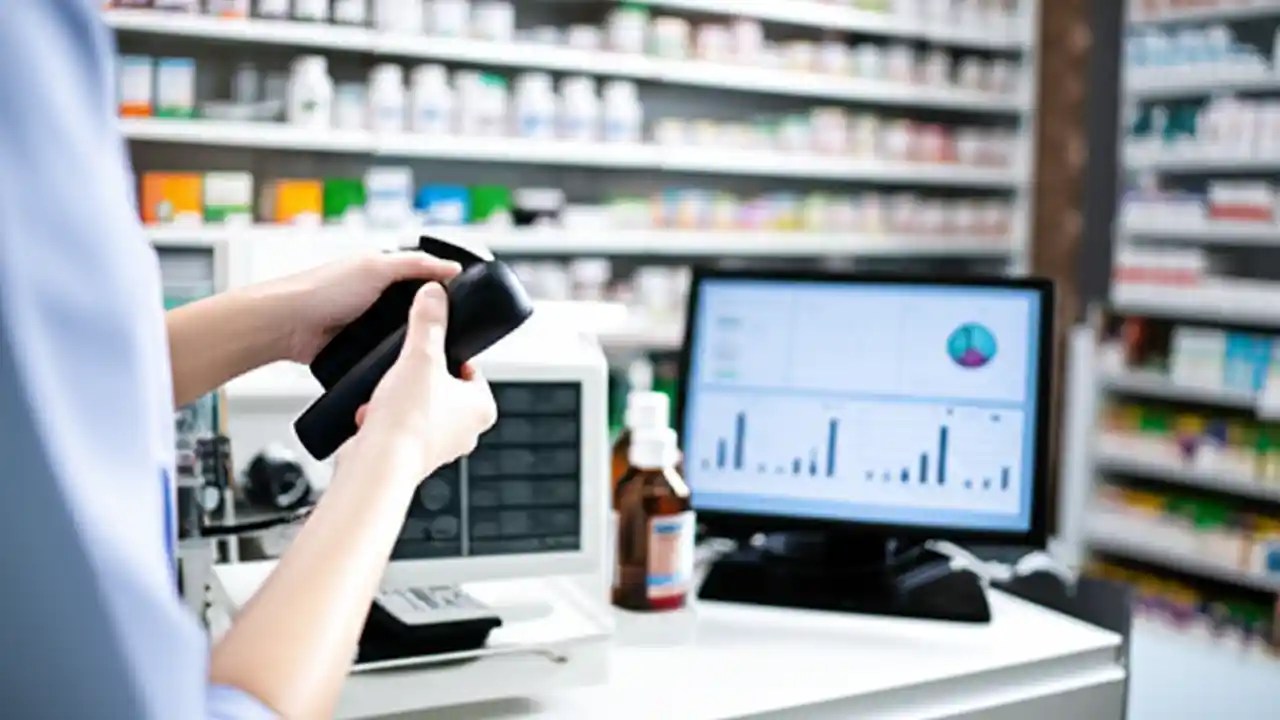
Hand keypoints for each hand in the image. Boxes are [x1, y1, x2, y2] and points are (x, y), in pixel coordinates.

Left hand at [272, 252, 462, 363]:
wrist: (287, 325)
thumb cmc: (320, 289)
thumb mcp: (375, 267)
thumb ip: (416, 264)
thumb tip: (452, 267)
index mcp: (380, 271)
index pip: (422, 276)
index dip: (442, 285)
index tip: (464, 297)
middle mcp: (374, 296)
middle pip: (415, 307)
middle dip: (427, 316)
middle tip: (447, 326)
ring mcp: (366, 323)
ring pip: (402, 332)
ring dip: (409, 338)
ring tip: (425, 344)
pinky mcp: (358, 347)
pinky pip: (385, 351)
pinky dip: (393, 354)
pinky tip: (402, 358)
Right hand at [345, 284, 497, 483]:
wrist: (377, 464)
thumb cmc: (408, 420)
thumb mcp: (421, 356)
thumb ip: (429, 322)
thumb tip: (436, 293)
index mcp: (482, 408)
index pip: (471, 368)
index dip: (447, 353)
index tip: (428, 348)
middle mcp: (466, 432)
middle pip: (442, 385)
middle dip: (418, 376)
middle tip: (404, 370)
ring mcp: (439, 447)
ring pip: (417, 406)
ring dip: (397, 397)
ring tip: (386, 394)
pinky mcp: (410, 457)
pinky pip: (397, 426)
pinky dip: (383, 417)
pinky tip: (372, 413)